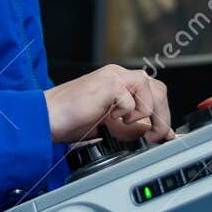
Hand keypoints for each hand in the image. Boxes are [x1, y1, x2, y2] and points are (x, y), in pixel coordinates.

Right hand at [44, 64, 173, 145]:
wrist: (47, 117)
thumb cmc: (70, 120)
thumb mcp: (109, 125)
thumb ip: (131, 126)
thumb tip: (152, 132)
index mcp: (119, 83)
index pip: (153, 92)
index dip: (163, 113)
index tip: (165, 134)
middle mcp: (118, 76)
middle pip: (157, 88)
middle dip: (160, 115)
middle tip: (153, 136)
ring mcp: (113, 77)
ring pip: (149, 87)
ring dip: (145, 113)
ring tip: (129, 125)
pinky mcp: (107, 84)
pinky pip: (131, 98)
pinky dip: (126, 113)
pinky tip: (110, 118)